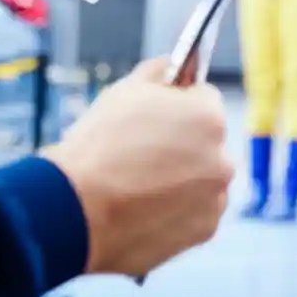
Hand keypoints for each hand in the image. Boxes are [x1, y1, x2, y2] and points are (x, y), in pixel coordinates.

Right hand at [41, 58, 232, 277]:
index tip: (156, 116)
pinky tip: (142, 207)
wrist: (75, 209)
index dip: (177, 103)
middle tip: (141, 153)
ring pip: (201, 180)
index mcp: (209, 118)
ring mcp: (214, 200)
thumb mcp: (126, 90)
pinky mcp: (201, 232)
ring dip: (181, 180)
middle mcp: (222, 160)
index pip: (203, 98)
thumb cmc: (98, 146)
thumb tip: (173, 64)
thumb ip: (159, 71)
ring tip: (138, 185)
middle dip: (181, 144)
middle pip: (205, 142)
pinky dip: (174, 211)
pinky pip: (193, 213)